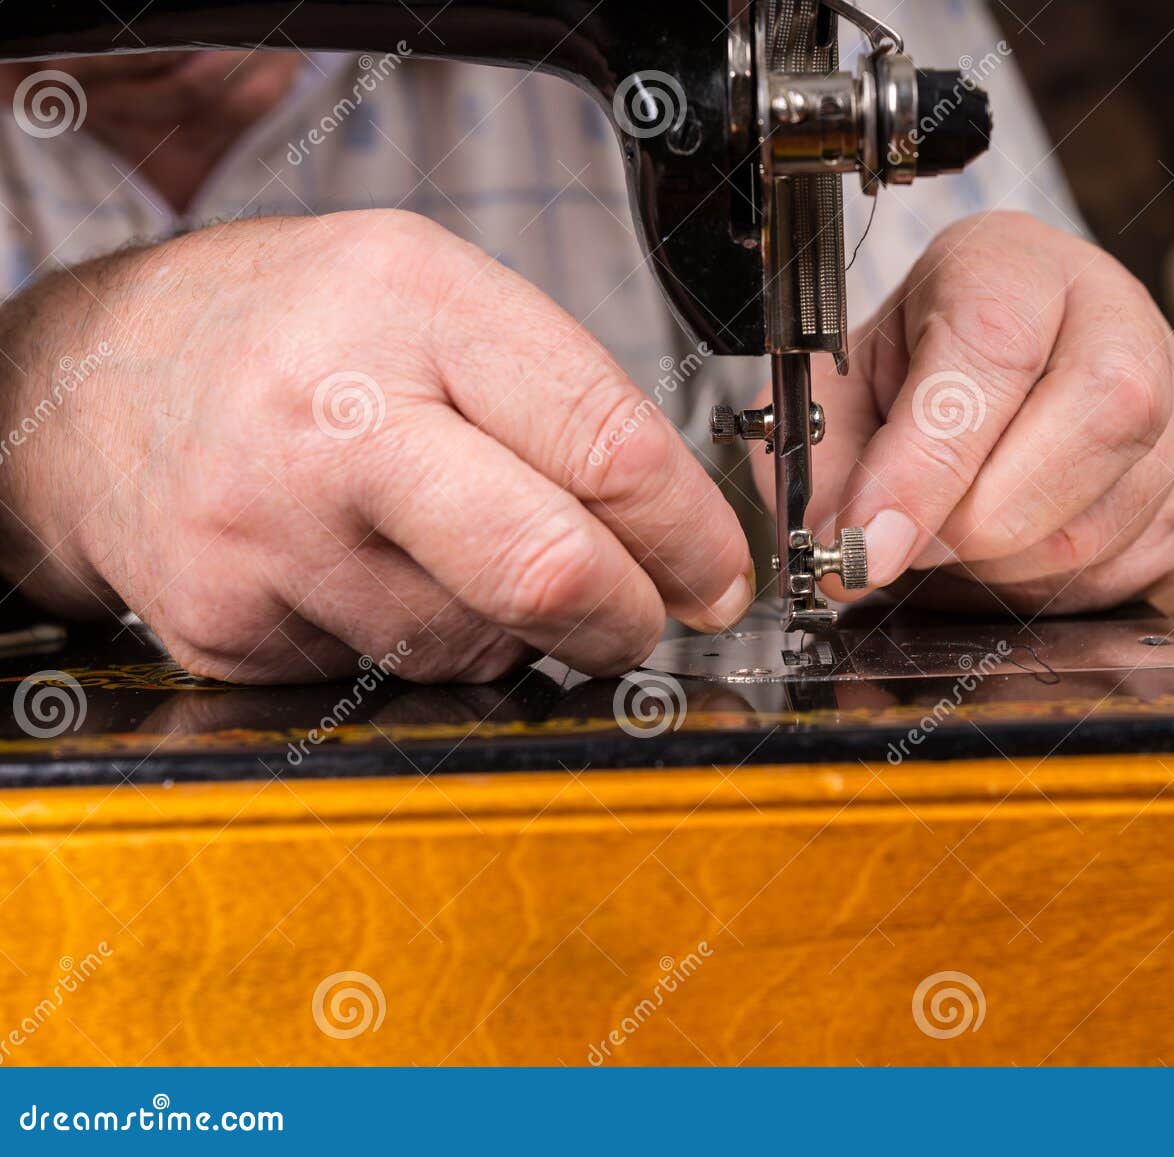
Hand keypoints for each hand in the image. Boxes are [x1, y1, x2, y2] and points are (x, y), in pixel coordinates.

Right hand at [0, 211, 753, 681]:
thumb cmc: (290, 333)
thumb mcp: (430, 295)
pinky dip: (420, 645)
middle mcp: (333, 417)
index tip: (720, 571)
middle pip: (548, 568)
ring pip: (476, 642)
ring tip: (457, 555)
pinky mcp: (229, 624)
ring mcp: (270, 532)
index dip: (691, 531)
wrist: (93, 387)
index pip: (604, 442)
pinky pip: (390, 673)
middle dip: (631, 617)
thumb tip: (673, 532)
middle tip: (646, 617)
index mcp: (412, 304)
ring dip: (514, 629)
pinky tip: (372, 577)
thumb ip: (556, 395)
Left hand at [755, 212, 1173, 617]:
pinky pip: (1124, 566)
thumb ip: (824, 462)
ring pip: (1104, 514)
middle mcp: (1111, 313)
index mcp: (1009, 264)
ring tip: (953, 535)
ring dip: (1004, 563)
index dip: (926, 461)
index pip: (993, 346)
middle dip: (979, 519)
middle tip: (911, 542)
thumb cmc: (921, 380)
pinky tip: (1006, 550)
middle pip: (1092, 421)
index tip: (867, 536)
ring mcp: (1173, 399)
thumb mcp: (845, 394)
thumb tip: (839, 543)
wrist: (1019, 392)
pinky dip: (1046, 585)